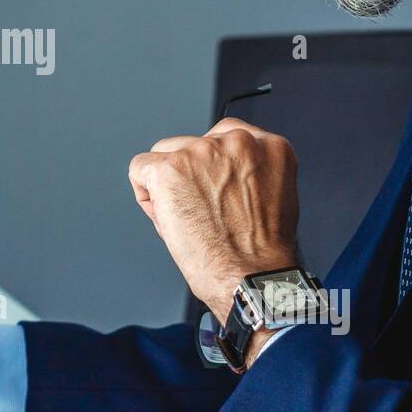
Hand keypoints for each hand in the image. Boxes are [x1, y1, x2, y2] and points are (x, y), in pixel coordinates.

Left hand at [128, 117, 299, 326]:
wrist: (251, 276)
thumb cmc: (262, 251)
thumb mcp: (272, 195)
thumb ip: (248, 172)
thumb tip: (216, 171)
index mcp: (267, 146)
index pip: (224, 136)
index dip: (212, 166)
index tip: (212, 187)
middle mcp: (236, 142)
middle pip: (192, 143)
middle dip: (190, 174)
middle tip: (201, 210)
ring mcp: (201, 152)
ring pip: (164, 154)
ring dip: (168, 183)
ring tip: (187, 217)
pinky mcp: (170, 168)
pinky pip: (139, 169)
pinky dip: (144, 194)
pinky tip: (164, 215)